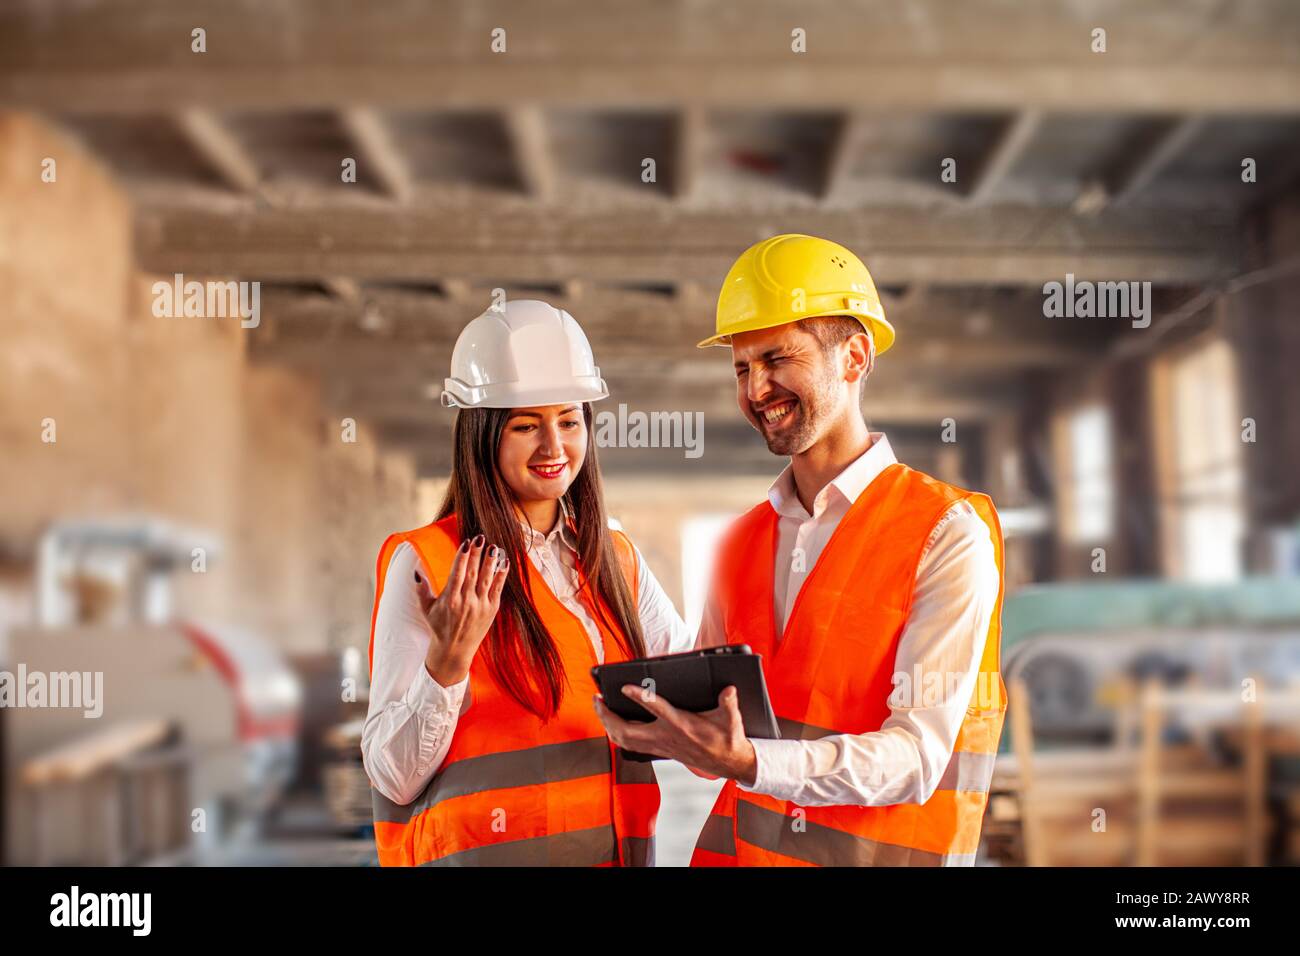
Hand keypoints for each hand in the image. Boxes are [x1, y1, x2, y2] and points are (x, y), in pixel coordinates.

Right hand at [417, 535, 508, 686]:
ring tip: (494, 547)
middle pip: (473, 573)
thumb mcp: (427, 609)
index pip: (457, 573)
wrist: (455, 650)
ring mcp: (480, 605)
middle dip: (477, 554)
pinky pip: (498, 589)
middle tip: (480, 537)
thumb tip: (416, 572)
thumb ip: (422, 589)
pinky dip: (501, 575)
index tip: (466, 542)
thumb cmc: (439, 626)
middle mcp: (466, 602)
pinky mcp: (491, 609)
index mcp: (450, 600)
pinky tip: (505, 562)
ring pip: (487, 579)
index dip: (462, 557)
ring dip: (491, 562)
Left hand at [594, 685, 756, 784]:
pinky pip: (629, 744)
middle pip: (627, 730)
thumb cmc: (727, 738)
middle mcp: (665, 737)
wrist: (728, 763)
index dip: (640, 696)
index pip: (657, 708)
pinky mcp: (658, 750)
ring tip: (598, 707)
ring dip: (608, 724)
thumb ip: (729, 703)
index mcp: (681, 725)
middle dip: (608, 716)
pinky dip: (616, 734)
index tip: (624, 687)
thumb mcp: (731, 719)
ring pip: (624, 739)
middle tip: (596, 698)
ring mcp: (659, 745)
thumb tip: (729, 689)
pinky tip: (611, 723)